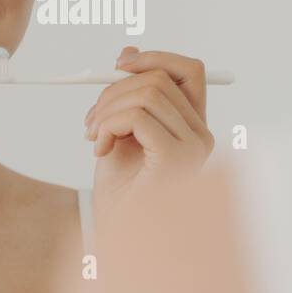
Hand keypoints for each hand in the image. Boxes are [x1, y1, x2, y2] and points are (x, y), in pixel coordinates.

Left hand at [84, 46, 215, 207]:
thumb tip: (128, 53)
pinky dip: (108, 125)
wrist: (119, 239)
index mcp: (192, 128)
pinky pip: (137, 116)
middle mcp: (201, 136)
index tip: (119, 63)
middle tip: (91, 120)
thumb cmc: (122, 196)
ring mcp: (193, 147)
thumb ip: (130, 97)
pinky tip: (100, 149)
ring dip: (107, 109)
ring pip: (147, 93)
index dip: (154, 57)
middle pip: (161, 78)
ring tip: (94, 137)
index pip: (189, 71)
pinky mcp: (175, 157)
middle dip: (114, 89)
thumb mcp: (122, 133)